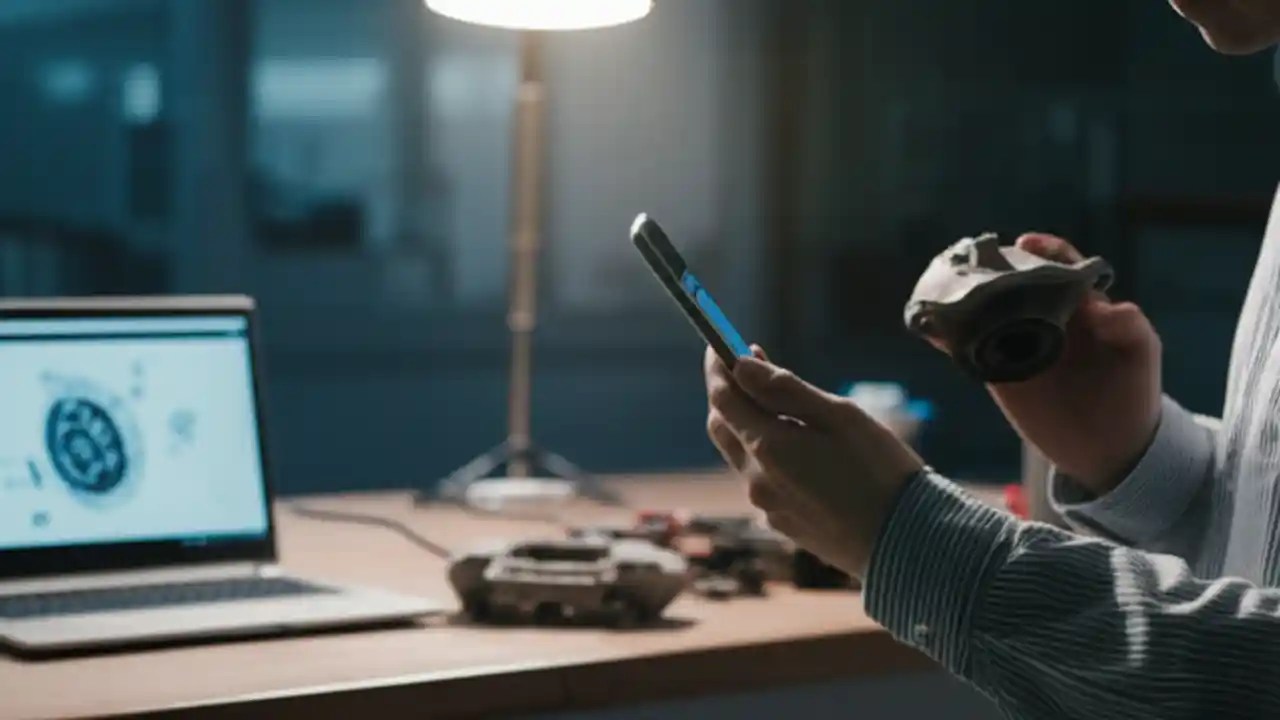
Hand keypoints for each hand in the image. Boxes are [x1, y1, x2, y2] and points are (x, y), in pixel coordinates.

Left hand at [704, 346, 923, 577]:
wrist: (906, 543)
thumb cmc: (880, 470)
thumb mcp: (839, 416)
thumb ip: (785, 389)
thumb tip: (741, 364)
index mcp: (767, 447)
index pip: (723, 398)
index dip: (718, 368)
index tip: (720, 345)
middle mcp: (756, 479)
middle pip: (722, 426)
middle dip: (728, 394)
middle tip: (750, 369)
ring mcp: (766, 506)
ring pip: (740, 454)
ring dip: (747, 425)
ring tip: (781, 407)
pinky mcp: (781, 524)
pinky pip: (760, 480)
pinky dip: (765, 454)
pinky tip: (799, 449)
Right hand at [948, 234, 1161, 494]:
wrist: (1109, 445)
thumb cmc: (1131, 391)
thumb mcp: (1141, 354)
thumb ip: (1130, 326)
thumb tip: (1104, 307)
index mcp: (1079, 302)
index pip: (1058, 263)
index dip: (1044, 249)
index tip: (1028, 242)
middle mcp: (1043, 315)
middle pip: (1013, 279)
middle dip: (994, 265)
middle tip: (977, 262)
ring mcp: (1016, 342)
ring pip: (984, 309)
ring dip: (962, 295)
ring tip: (942, 285)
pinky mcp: (995, 371)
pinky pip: (965, 348)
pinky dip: (944, 337)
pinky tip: (928, 327)